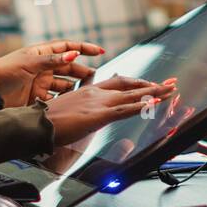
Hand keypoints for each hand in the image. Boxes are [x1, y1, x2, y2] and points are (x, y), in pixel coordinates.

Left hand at [0, 40, 105, 107]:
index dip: (83, 49)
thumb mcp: (29, 63)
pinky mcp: (38, 98)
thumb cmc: (5, 71)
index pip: (67, 48)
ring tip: (88, 91)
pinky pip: (56, 98)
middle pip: (69, 68)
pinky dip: (65, 100)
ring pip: (65, 84)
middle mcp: (43, 68)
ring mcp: (41, 83)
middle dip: (83, 71)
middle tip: (96, 77)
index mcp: (41, 54)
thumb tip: (74, 54)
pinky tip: (74, 102)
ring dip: (76, 87)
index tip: (100, 51)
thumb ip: (52, 60)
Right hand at [43, 75, 176, 145]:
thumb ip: (81, 105)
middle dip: (152, 85)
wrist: (36, 124)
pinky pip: (126, 109)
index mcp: (88, 91)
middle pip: (129, 85)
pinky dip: (143, 105)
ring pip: (132, 95)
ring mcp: (98, 103)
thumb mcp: (69, 109)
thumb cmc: (47, 121)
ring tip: (171, 91)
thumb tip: (88, 110)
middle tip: (170, 83)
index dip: (136, 82)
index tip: (150, 83)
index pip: (118, 82)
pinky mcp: (99, 115)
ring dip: (154, 93)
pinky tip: (155, 103)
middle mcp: (96, 93)